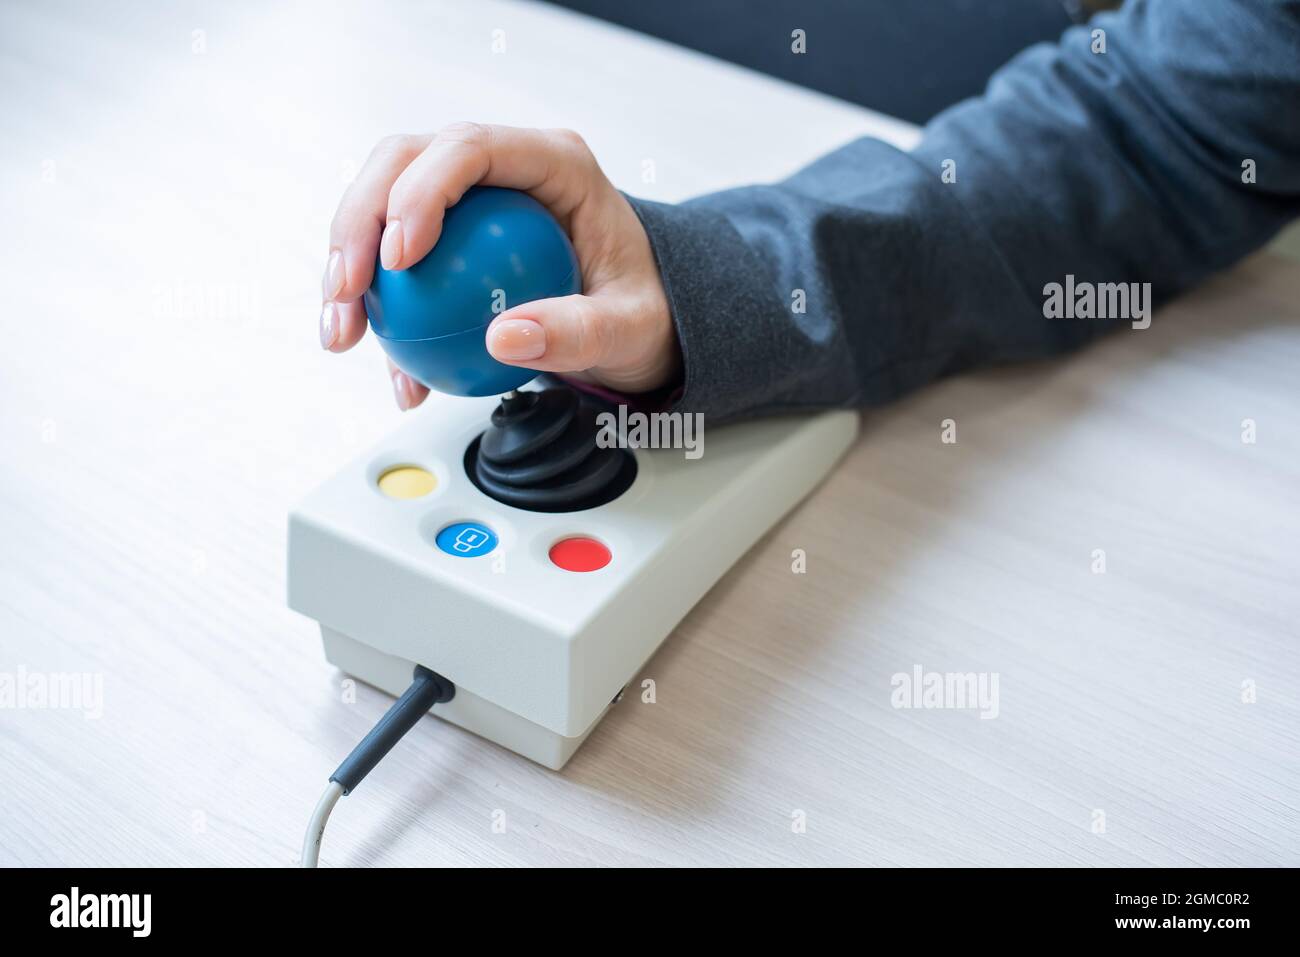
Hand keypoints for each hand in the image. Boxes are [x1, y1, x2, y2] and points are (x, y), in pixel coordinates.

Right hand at [320, 123, 678, 409]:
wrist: (642, 319)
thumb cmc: (644, 307)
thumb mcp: (630, 326)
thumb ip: (578, 331)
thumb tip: (503, 338)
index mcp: (552, 161)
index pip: (469, 148)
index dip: (419, 191)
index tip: (398, 258)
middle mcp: (502, 168)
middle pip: (405, 163)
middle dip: (359, 224)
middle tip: (346, 294)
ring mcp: (470, 200)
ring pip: (383, 206)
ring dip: (349, 266)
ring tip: (340, 334)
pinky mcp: (450, 239)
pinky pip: (399, 266)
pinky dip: (382, 312)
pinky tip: (387, 368)